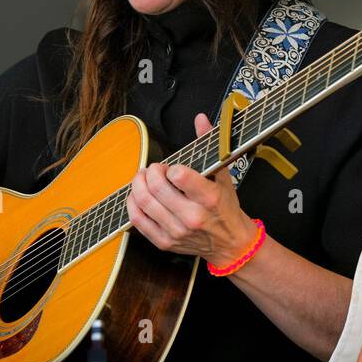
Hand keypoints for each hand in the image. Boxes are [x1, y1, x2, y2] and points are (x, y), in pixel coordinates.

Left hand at [126, 112, 256, 264]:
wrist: (230, 243)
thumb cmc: (226, 207)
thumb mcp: (223, 174)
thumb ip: (210, 144)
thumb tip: (200, 119)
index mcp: (209, 198)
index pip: (178, 175)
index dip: (171, 167)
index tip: (173, 168)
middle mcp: (192, 216)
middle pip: (156, 187)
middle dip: (150, 171)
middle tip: (154, 169)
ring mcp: (176, 231)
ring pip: (143, 202)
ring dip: (138, 184)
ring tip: (143, 178)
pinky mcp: (164, 242)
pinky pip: (138, 221)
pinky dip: (132, 204)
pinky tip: (137, 195)